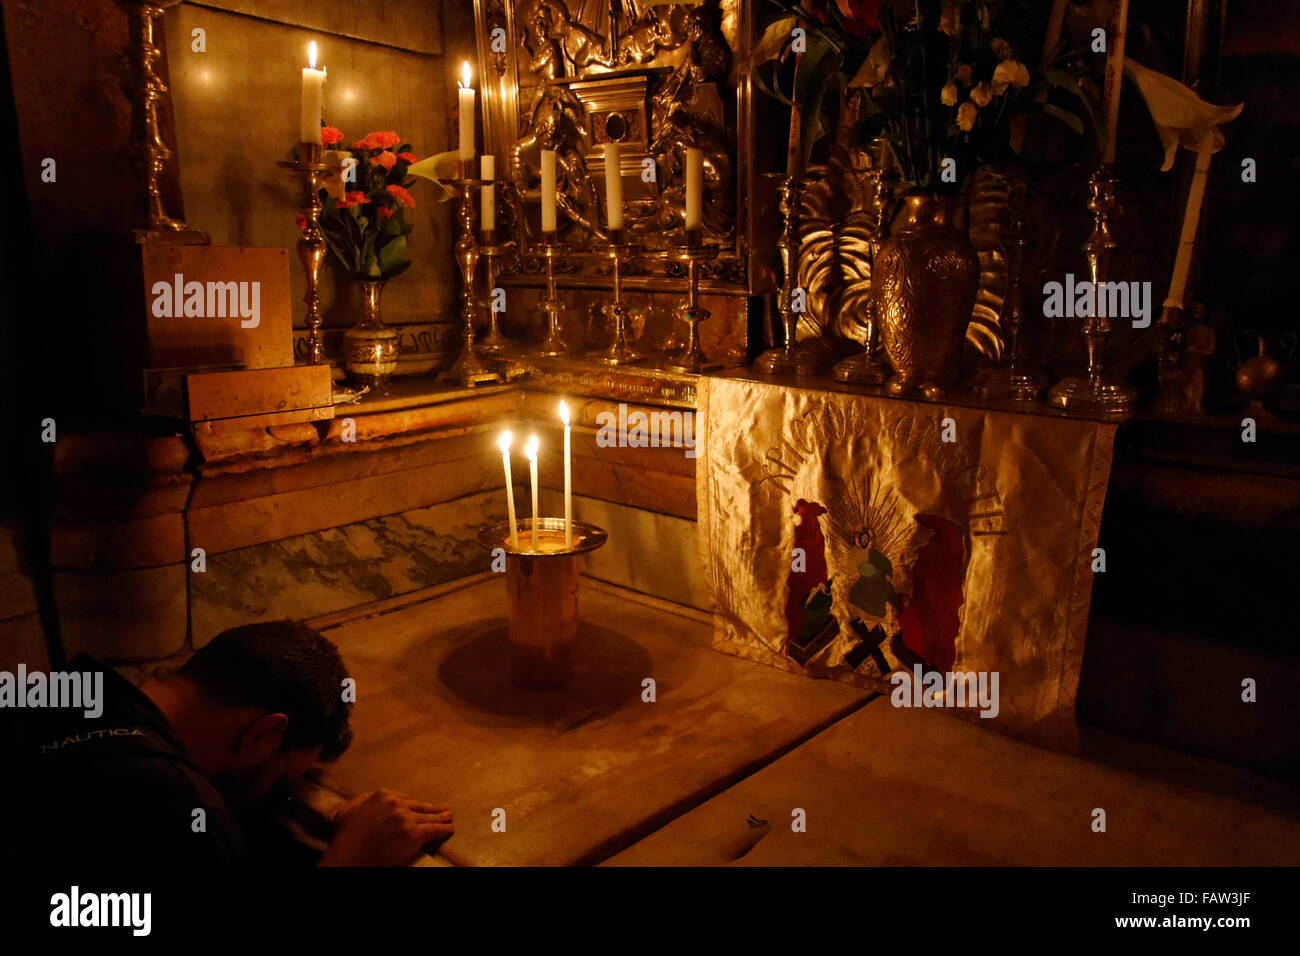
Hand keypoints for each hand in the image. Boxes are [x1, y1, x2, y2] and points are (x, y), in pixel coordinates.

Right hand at [319, 788, 453, 866]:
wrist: (348, 858)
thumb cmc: (344, 838)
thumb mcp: (349, 810)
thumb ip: (364, 800)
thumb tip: (372, 798)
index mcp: (381, 796)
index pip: (403, 798)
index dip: (412, 805)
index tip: (418, 807)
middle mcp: (396, 803)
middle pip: (418, 806)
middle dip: (431, 809)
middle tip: (443, 810)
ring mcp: (406, 818)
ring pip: (429, 817)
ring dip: (441, 817)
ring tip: (449, 818)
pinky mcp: (414, 834)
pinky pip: (434, 830)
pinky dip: (444, 829)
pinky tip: (449, 829)